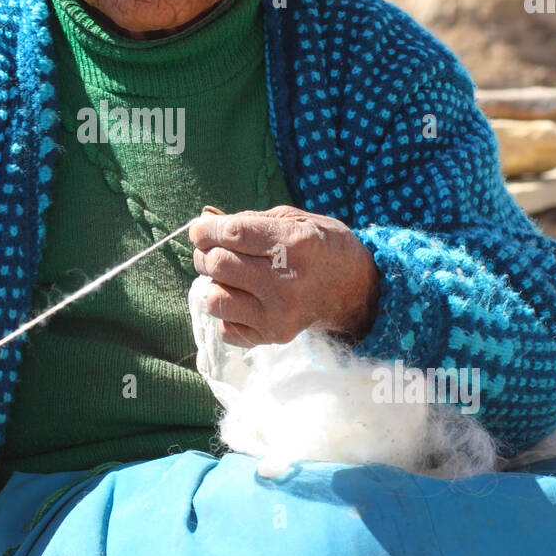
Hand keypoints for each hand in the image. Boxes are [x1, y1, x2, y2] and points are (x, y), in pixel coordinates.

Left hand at [189, 206, 379, 348]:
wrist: (357, 291)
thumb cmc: (321, 246)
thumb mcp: (296, 219)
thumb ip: (250, 220)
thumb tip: (206, 224)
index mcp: (294, 244)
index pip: (233, 235)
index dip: (206, 230)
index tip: (199, 230)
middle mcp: (286, 282)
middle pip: (218, 265)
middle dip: (206, 254)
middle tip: (213, 252)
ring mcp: (279, 313)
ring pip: (215, 299)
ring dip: (215, 285)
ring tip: (232, 279)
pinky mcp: (273, 336)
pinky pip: (226, 328)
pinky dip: (228, 314)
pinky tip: (244, 301)